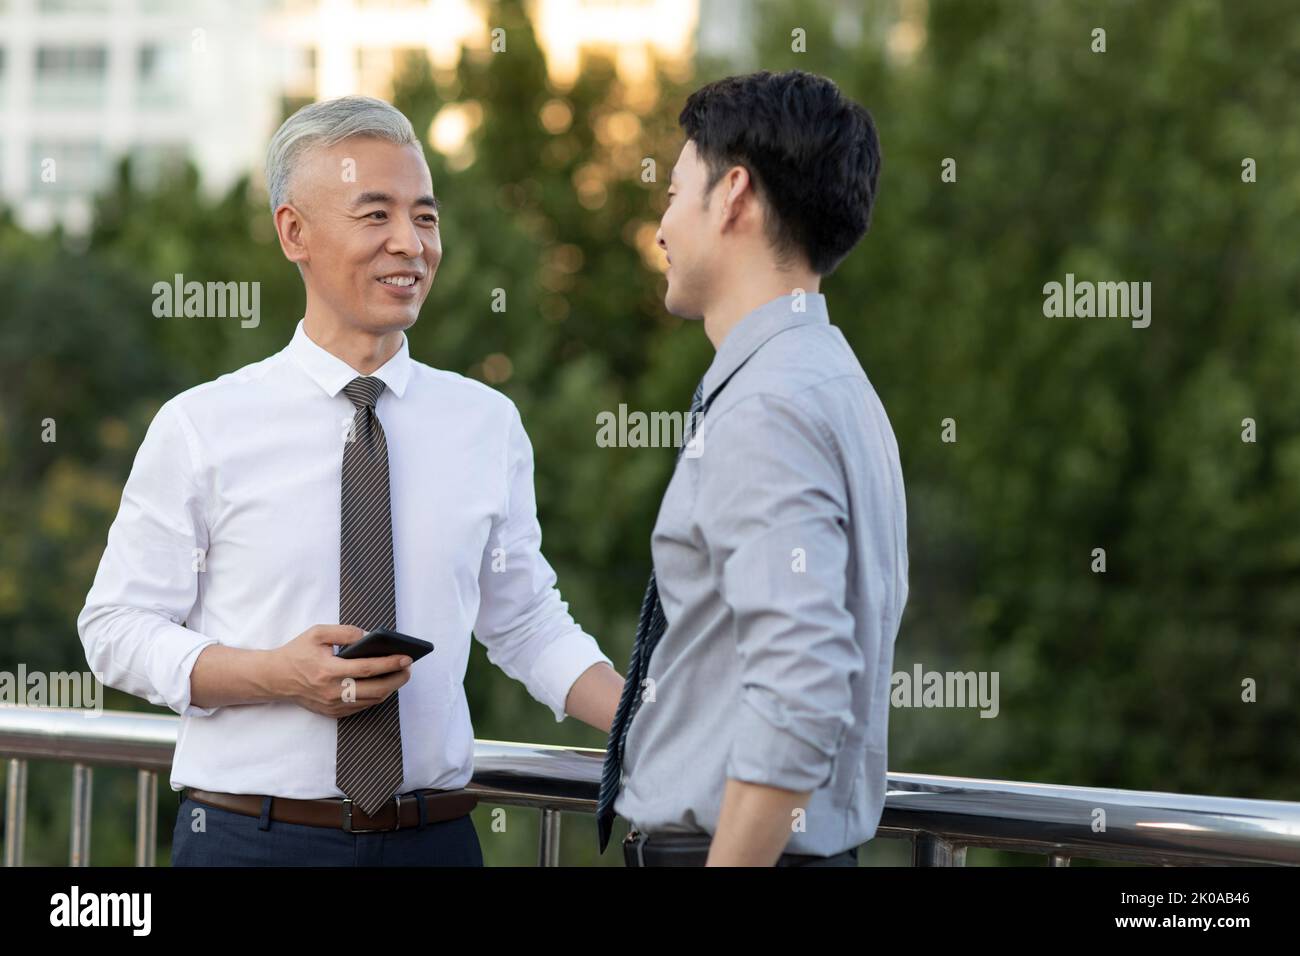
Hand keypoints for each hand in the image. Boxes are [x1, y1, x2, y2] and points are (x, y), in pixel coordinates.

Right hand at [271, 624, 411, 716]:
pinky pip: (362, 706)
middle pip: (375, 689)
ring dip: (390, 688)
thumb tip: (370, 636)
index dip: (390, 663)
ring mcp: (333, 705)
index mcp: (328, 670)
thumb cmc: (297, 653)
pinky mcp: (333, 712)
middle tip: (408, 668)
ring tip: (399, 674)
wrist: (275, 678)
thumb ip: (345, 632)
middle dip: (397, 679)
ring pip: (371, 700)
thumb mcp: (318, 633)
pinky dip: (376, 696)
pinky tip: (383, 684)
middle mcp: (332, 691)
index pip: (367, 668)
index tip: (406, 658)